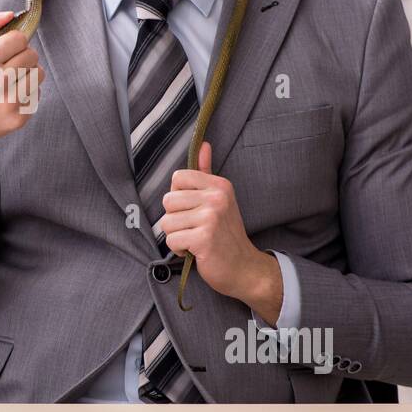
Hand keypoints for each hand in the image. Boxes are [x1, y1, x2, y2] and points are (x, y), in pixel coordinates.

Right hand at [0, 10, 44, 185]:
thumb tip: (11, 14)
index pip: (19, 39)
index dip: (12, 42)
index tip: (3, 49)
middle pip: (32, 55)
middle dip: (21, 56)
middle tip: (6, 64)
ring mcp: (10, 103)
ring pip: (39, 74)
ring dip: (27, 73)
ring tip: (10, 79)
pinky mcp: (18, 118)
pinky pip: (37, 94)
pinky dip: (26, 93)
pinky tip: (9, 96)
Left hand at [159, 141, 282, 320]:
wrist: (244, 268)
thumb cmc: (226, 234)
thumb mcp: (220, 199)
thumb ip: (206, 173)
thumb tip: (203, 144)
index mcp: (219, 185)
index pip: (178, 178)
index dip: (178, 197)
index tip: (193, 209)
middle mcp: (217, 198)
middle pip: (168, 201)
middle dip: (175, 219)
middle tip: (194, 228)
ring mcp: (211, 217)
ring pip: (167, 222)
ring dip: (177, 236)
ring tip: (195, 239)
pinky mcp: (204, 238)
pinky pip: (172, 240)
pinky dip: (179, 249)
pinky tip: (195, 251)